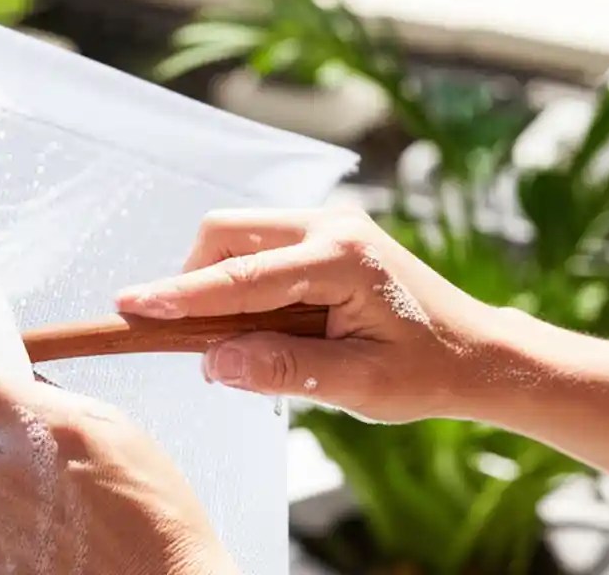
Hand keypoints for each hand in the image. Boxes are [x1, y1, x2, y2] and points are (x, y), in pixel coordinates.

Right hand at [117, 208, 511, 422]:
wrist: (478, 351)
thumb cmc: (426, 372)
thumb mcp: (357, 386)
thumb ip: (285, 370)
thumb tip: (213, 362)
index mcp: (341, 259)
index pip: (240, 278)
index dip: (181, 295)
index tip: (131, 305)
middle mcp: (332, 225)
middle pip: (227, 233)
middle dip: (194, 280)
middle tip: (194, 339)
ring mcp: (330, 222)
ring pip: (238, 234)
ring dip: (218, 280)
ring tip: (240, 339)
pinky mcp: (327, 232)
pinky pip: (260, 243)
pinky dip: (242, 278)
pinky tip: (264, 322)